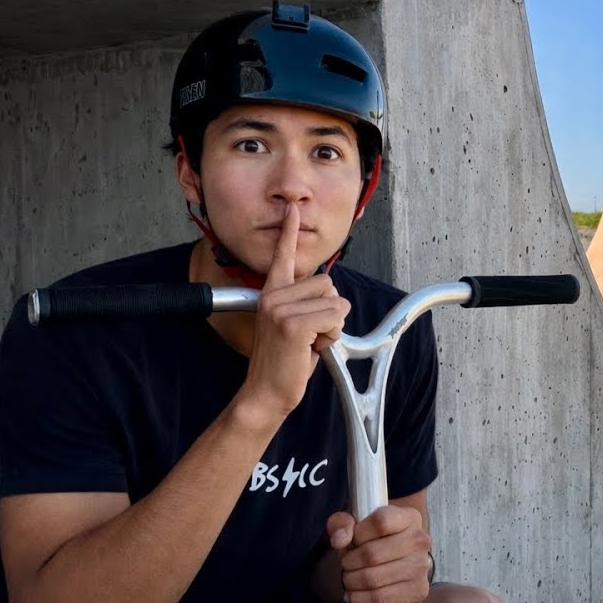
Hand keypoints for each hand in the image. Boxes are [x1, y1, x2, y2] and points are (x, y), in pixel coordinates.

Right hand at [241, 203, 351, 417]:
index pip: (283, 256)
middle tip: (309, 335)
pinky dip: (331, 336)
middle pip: (329, 285)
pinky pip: (334, 319)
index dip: (289, 232)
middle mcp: (273, 296)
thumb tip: (332, 298)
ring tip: (308, 343)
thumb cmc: (285, 362)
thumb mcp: (296, 327)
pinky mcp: (292, 323)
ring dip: (332, 327)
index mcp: (273, 293)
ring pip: (336, 303)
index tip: (293, 209)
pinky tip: (309, 349)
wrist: (266, 393)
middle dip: (330, 312)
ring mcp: (280, 308)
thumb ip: (307, 306)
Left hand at [328, 505, 433, 602]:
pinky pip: (378, 598)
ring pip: (372, 579)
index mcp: (409, 517)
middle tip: (345, 564)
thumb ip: (342, 523)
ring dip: (351, 581)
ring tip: (349, 578)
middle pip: (372, 554)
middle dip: (349, 562)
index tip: (352, 540)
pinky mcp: (418, 591)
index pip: (380, 521)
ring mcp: (422, 567)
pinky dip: (358, 599)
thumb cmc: (372, 540)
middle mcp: (420, 540)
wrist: (395, 562)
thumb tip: (340, 539)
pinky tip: (353, 594)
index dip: (358, 533)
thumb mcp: (354, 524)